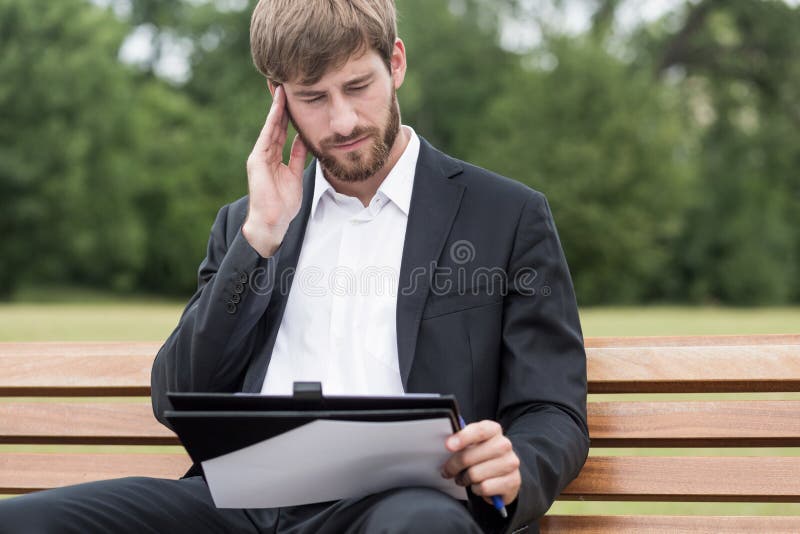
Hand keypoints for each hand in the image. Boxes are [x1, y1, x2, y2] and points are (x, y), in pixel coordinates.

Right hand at [242, 85, 307, 256]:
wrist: (272, 221)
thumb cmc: (283, 203)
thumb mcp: (295, 175)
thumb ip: (298, 157)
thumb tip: (305, 139)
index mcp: (273, 157)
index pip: (281, 131)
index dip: (287, 114)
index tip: (293, 98)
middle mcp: (264, 153)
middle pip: (274, 124)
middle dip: (281, 105)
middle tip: (286, 84)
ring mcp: (259, 155)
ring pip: (270, 126)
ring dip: (277, 108)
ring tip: (283, 89)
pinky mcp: (257, 160)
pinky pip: (267, 136)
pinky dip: (273, 121)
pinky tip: (280, 107)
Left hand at [441, 420, 520, 506]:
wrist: (503, 476)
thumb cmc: (481, 457)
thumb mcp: (472, 445)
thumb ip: (461, 441)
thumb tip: (447, 444)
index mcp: (493, 430)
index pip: (479, 431)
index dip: (463, 437)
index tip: (448, 446)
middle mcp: (505, 444)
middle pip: (470, 456)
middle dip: (454, 466)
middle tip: (447, 471)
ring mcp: (511, 463)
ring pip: (474, 474)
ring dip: (464, 479)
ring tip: (463, 478)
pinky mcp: (513, 481)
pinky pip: (484, 488)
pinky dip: (476, 489)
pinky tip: (478, 486)